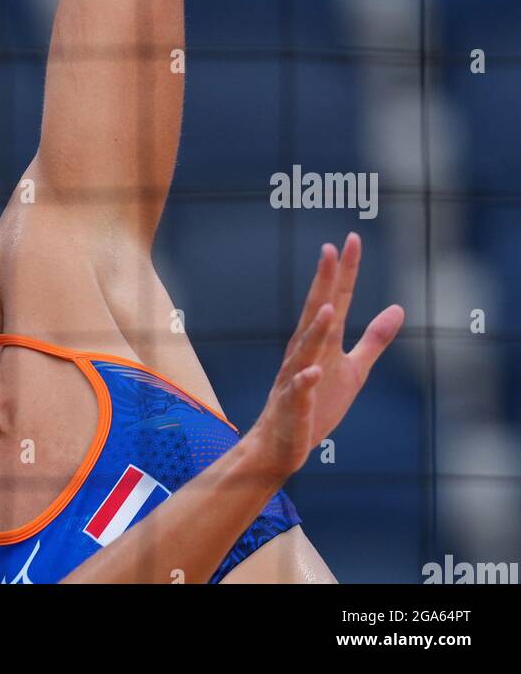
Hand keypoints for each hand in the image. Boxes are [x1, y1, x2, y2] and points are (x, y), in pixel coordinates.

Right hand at [248, 234, 403, 481]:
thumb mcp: (354, 369)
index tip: (351, 239)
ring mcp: (297, 375)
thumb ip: (374, 339)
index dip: (345, 272)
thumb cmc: (317, 401)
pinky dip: (304, 380)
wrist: (282, 441)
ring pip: (306, 348)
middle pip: (316, 311)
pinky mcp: (294, 403)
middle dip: (323, 282)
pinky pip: (299, 390)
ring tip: (328, 307)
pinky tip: (311, 372)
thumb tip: (399, 308)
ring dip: (316, 328)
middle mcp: (307, 351)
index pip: (336, 298)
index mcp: (323, 340)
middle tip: (329, 251)